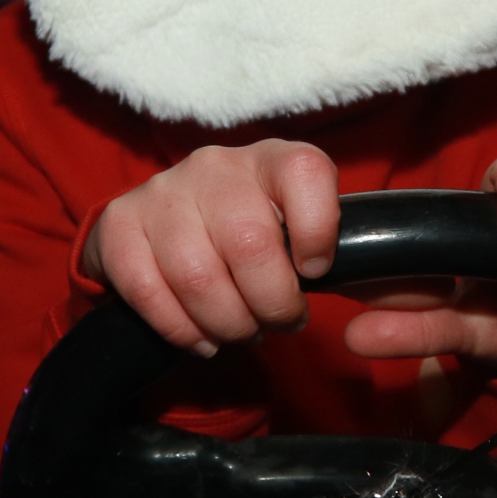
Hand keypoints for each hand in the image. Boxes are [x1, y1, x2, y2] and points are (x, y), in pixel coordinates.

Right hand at [84, 139, 337, 355]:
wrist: (163, 230)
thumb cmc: (250, 239)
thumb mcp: (295, 231)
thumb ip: (332, 250)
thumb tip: (377, 287)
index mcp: (271, 160)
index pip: (306, 172)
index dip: (318, 231)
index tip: (315, 271)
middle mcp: (215, 166)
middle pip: (251, 244)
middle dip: (273, 305)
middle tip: (277, 323)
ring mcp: (162, 192)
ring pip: (198, 277)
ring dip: (227, 324)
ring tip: (240, 331)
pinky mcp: (118, 226)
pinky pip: (149, 292)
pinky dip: (182, 330)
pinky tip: (201, 337)